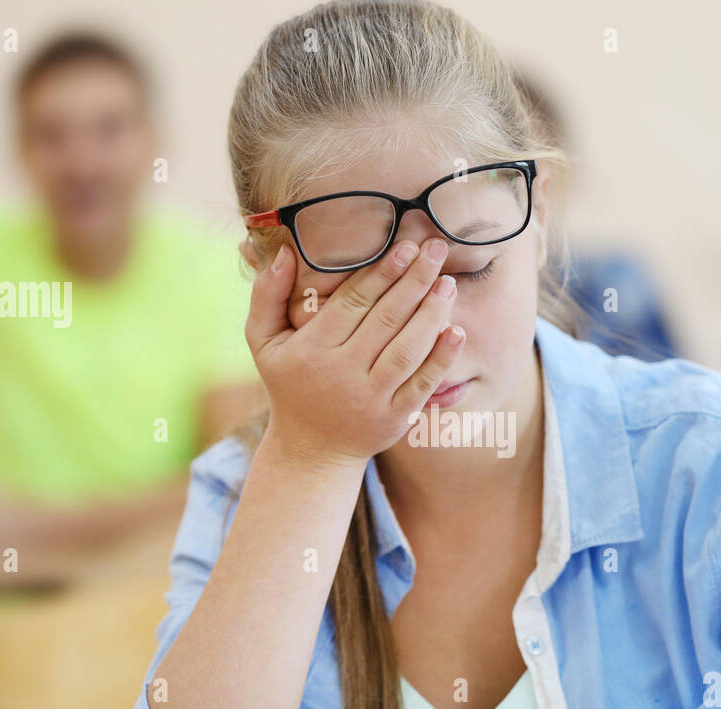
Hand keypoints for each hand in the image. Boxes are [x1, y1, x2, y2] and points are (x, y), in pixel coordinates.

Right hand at [245, 238, 465, 468]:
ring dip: (431, 314)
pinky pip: (422, 385)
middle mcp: (342, 374)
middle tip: (436, 249)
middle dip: (414, 281)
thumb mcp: (263, 342)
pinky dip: (441, 358)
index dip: (382, 273)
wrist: (311, 450)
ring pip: (407, 349)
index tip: (405, 246)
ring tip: (448, 284)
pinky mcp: (394, 419)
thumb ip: (267, 296)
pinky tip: (457, 331)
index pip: (353, 303)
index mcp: (312, 349)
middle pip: (386, 320)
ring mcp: (371, 399)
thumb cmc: (290, 384)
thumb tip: (284, 252)